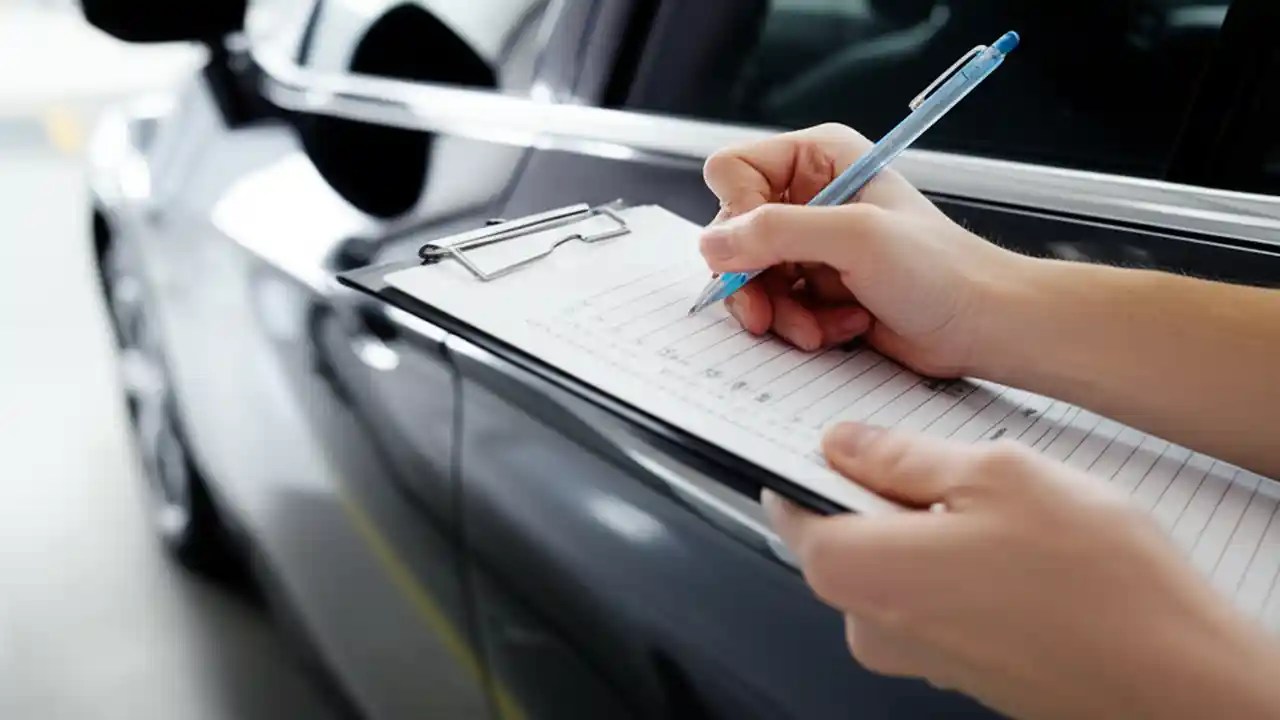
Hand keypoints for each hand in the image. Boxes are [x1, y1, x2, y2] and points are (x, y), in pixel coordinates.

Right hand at [700, 124, 1023, 377]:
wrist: (981, 324)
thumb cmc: (942, 270)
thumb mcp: (856, 237)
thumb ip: (777, 231)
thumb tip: (713, 243)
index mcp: (818, 158)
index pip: (733, 171)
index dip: (736, 215)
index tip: (756, 251)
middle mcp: (809, 196)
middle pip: (733, 233)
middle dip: (754, 281)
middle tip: (769, 314)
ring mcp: (811, 244)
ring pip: (749, 277)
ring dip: (780, 312)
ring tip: (818, 327)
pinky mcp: (816, 287)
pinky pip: (775, 307)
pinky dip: (803, 325)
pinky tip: (843, 327)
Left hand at [765, 423, 1279, 719]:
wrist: (1177, 678)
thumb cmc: (1096, 583)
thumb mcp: (994, 474)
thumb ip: (901, 457)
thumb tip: (849, 443)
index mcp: (857, 569)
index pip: (790, 504)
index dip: (810, 461)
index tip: (839, 435)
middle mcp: (871, 625)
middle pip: (843, 535)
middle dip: (882, 492)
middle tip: (947, 460)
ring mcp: (914, 655)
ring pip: (893, 564)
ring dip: (927, 527)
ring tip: (998, 506)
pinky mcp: (957, 668)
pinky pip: (931, 599)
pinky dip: (956, 566)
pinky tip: (1015, 550)